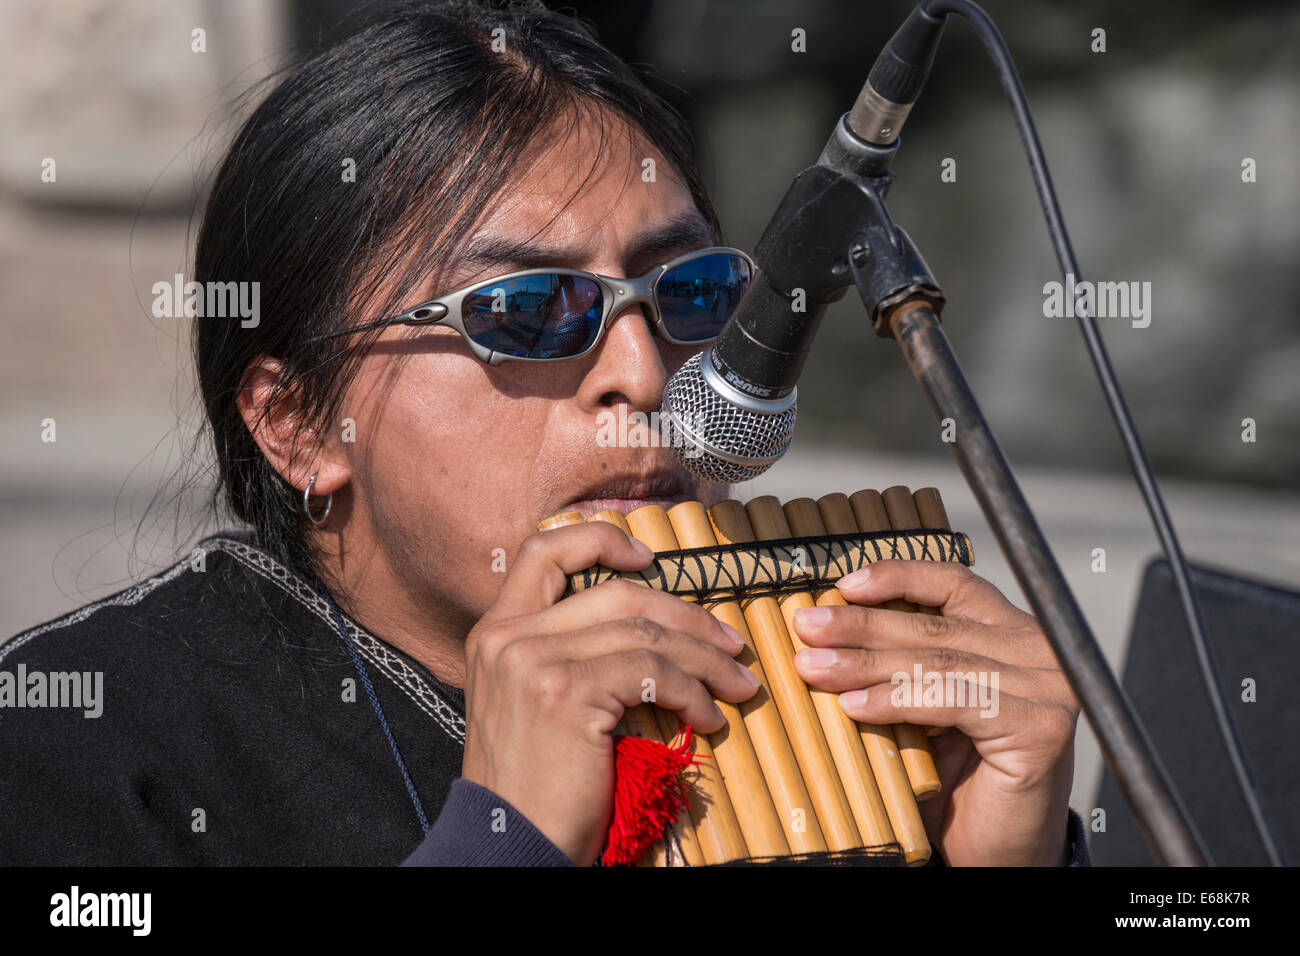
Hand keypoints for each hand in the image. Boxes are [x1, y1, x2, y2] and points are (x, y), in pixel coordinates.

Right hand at [460, 522, 759, 865]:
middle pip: (617, 593)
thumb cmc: (533, 786)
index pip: (543, 550)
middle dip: (687, 616)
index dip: (601, 539)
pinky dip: (693, 693)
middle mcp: (508, 636)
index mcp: (496, 631)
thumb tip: (642, 630)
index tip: (649, 558)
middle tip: (730, 645)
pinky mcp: (565, 693)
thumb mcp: (531, 703)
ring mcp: (533, 660)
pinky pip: (652, 674)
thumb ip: (563, 654)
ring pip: (644, 632)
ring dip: (705, 659)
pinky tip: (707, 718)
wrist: (507, 846)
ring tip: (737, 685)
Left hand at [791, 560, 1078, 865]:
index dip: (898, 576)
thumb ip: (897, 661)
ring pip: (936, 661)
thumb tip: (823, 628)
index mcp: (1011, 631)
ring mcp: (1047, 687)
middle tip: (805, 628)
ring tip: (812, 667)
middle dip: (861, 625)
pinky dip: (896, 700)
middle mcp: (1039, 650)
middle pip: (935, 624)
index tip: (842, 584)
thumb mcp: (921, 705)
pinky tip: (854, 706)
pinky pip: (951, 700)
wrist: (996, 852)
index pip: (952, 584)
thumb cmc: (956, 778)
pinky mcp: (1040, 728)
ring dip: (865, 662)